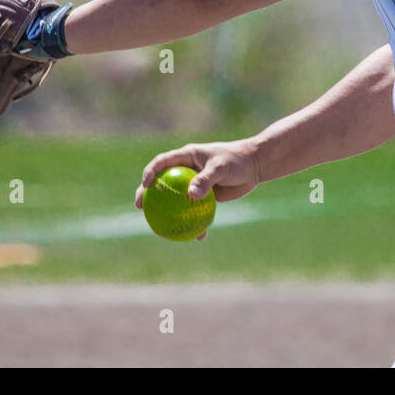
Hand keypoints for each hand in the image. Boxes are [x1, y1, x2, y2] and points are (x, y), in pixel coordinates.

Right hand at [134, 139, 261, 221]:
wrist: (254, 166)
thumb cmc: (236, 161)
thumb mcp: (221, 168)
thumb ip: (206, 180)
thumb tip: (191, 196)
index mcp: (186, 157)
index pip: (162, 163)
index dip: (150, 173)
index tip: (146, 185)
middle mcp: (186, 169)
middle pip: (162, 182)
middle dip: (147, 194)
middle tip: (140, 207)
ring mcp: (194, 183)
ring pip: (176, 200)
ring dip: (167, 213)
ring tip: (159, 228)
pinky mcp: (205, 196)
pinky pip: (195, 211)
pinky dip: (195, 222)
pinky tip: (197, 237)